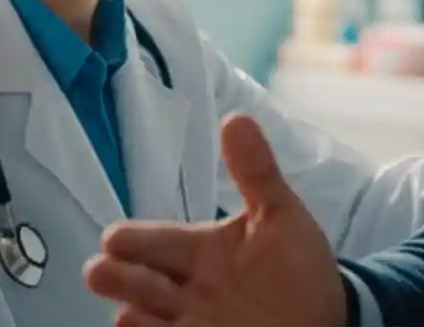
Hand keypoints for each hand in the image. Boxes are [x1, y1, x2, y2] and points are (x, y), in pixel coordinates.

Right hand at [84, 114, 344, 326]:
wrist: (325, 317)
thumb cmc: (296, 266)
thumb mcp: (280, 216)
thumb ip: (255, 173)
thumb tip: (237, 117)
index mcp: (197, 251)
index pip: (155, 242)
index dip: (133, 240)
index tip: (113, 238)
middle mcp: (184, 289)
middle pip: (139, 281)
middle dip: (117, 277)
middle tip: (98, 271)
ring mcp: (190, 323)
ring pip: (148, 319)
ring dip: (134, 316)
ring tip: (125, 314)